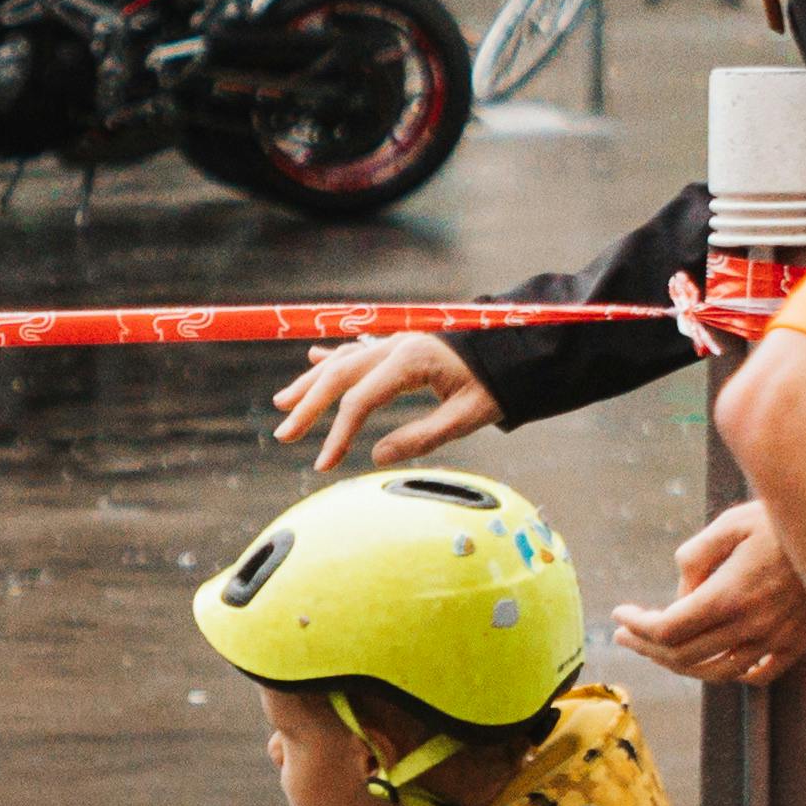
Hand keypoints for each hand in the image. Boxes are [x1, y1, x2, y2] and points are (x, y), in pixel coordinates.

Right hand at [270, 333, 493, 473]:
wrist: (523, 347)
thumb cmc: (499, 383)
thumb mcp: (468, 415)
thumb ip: (423, 436)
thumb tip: (375, 456)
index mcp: (412, 359)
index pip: (360, 399)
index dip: (338, 433)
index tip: (324, 464)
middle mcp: (398, 345)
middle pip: (341, 375)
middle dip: (309, 405)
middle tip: (284, 435)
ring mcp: (399, 341)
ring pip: (344, 359)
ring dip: (313, 381)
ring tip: (282, 403)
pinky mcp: (404, 344)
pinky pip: (360, 349)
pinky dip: (335, 357)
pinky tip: (314, 358)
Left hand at [614, 498, 805, 683]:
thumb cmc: (786, 518)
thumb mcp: (731, 523)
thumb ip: (694, 557)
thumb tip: (681, 594)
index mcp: (729, 596)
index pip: (666, 630)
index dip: (636, 626)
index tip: (620, 616)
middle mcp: (751, 626)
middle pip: (684, 656)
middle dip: (647, 646)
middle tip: (628, 634)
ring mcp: (776, 639)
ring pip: (716, 672)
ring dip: (682, 664)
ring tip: (665, 649)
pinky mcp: (798, 642)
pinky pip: (759, 674)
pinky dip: (734, 675)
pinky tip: (721, 661)